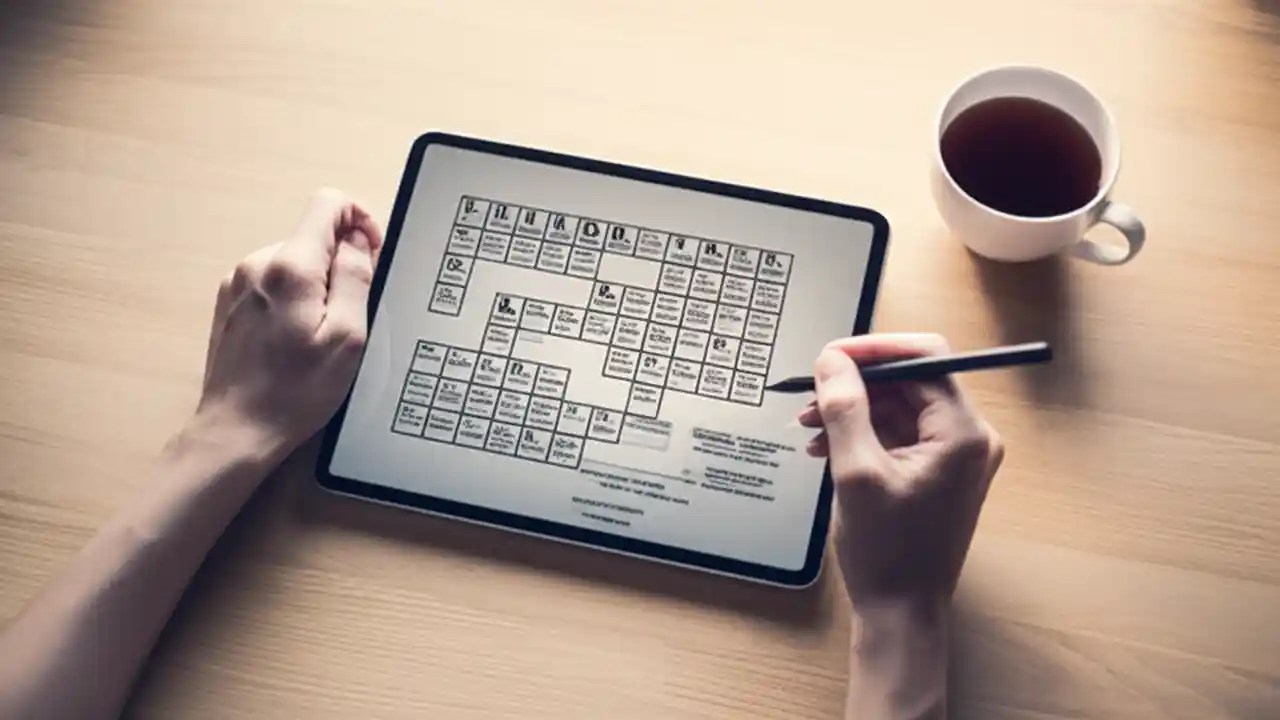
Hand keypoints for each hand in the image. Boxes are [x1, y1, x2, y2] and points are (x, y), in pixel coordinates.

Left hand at [198, 188, 383, 452]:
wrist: (237, 428)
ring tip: (318, 333)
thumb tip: (357, 239)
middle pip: (312, 235)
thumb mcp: (349, 337)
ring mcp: (238, 281)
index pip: (329, 204)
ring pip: (293, 259)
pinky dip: (292, 297)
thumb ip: (356, 277)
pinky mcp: (228, 300)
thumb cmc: (297, 391)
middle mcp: (258, 263)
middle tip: (349, 314)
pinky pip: (273, 280)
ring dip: (315, 284)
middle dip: (339, 263)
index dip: (359, 220)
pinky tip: (294, 337)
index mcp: (291, 266)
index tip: (370, 254)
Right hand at [799, 334, 1002, 605]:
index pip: (924, 357)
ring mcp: (956, 455)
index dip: (874, 349)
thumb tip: (832, 360)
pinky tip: (827, 447)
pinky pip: (900, 433)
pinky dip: (863, 433)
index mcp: (963, 433)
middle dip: (856, 385)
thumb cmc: (888, 554)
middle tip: (810, 397)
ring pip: (900, 406)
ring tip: (810, 428)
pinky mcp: (939, 471)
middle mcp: (970, 438)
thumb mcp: (856, 473)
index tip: (831, 356)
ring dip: (853, 411)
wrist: (902, 613)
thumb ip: (844, 409)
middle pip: (910, 380)